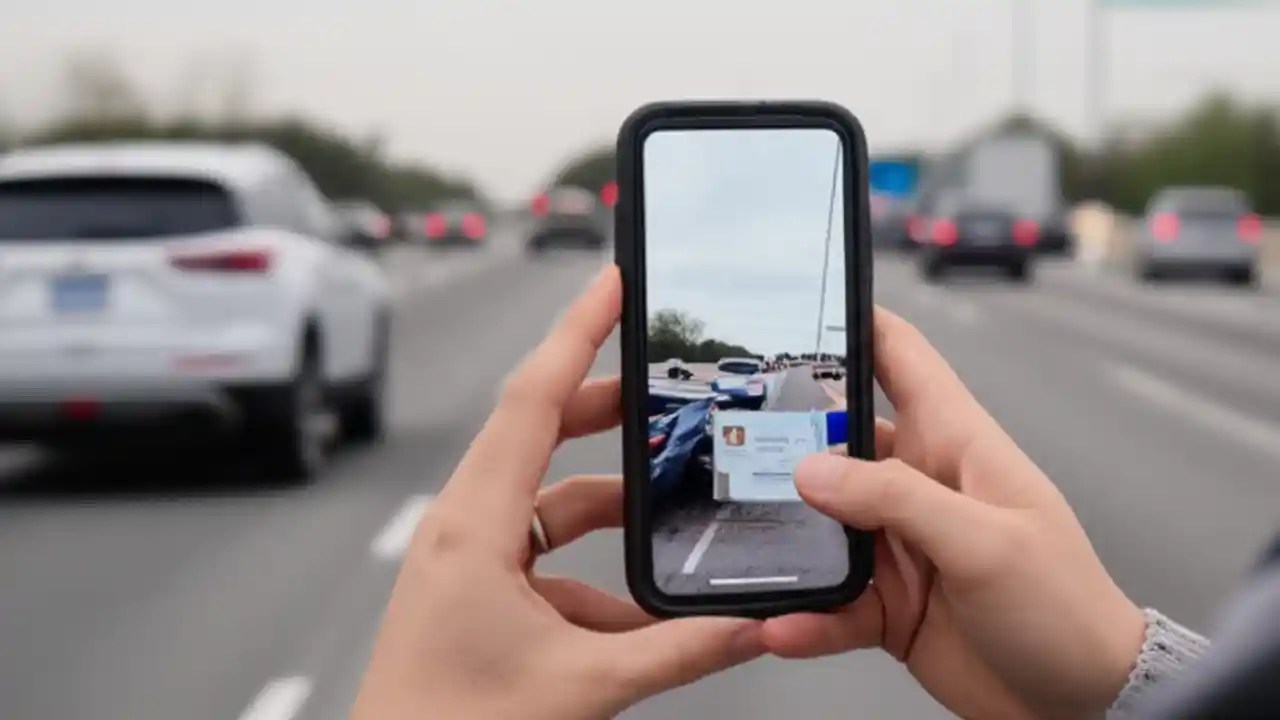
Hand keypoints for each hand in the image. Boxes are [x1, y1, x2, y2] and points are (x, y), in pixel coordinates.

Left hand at [351, 266, 762, 719]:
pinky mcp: (476, 588)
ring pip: (549, 499)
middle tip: (668, 388)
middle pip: (543, 434)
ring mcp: (468, 556)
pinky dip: (596, 570)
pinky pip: (544, 554)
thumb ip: (680, 651)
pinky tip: (643, 609)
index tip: (615, 281)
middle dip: (611, 410)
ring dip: (612, 502)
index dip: (579, 331)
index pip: (532, 398)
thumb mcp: (585, 686)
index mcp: (474, 525)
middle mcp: (465, 526)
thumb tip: (752, 625)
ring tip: (674, 505)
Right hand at [763, 308, 1144, 719]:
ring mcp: (900, 545)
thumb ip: (898, 500)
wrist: (1082, 702)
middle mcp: (920, 486)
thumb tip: (814, 469)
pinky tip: (784, 623)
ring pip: (821, 523)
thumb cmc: (1066, 608)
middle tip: (733, 443)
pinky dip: (805, 614)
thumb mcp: (985, 542)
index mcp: (957, 445)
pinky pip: (829, 599)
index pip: (902, 360)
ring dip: (788, 538)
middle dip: (787, 439)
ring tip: (750, 545)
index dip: (858, 323)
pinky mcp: (885, 602)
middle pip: (839, 441)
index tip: (799, 305)